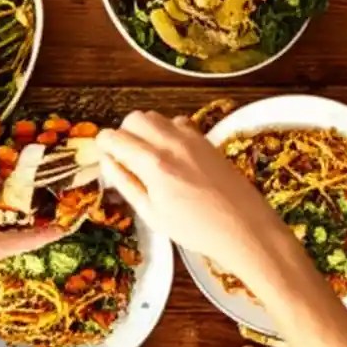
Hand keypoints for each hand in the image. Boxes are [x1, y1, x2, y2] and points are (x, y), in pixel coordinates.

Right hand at [95, 111, 288, 276]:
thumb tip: (107, 162)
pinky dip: (168, 132)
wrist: (244, 227)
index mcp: (152, 163)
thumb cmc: (195, 229)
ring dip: (145, 131)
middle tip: (126, 159)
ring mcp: (191, 138)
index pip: (113, 137)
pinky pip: (178, 122)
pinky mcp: (206, 140)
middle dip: (124, 134)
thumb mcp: (152, 214)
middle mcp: (171, 142)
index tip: (105, 159)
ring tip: (149, 158)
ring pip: (156, 116)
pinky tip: (173, 156)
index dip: (103, 146)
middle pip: (134, 118)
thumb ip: (126, 184)